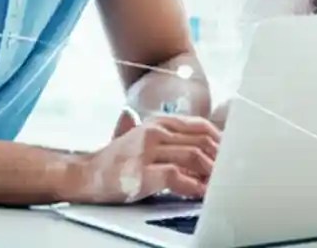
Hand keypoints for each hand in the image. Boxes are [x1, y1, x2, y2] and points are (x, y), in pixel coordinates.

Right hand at [65, 115, 220, 203]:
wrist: (84, 175)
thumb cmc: (117, 161)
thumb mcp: (145, 139)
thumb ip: (171, 139)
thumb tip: (206, 146)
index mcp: (160, 122)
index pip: (202, 126)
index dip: (221, 142)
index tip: (231, 157)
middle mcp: (155, 131)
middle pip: (202, 141)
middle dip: (220, 160)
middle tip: (230, 175)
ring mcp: (147, 150)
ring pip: (194, 156)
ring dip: (210, 173)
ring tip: (219, 186)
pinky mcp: (141, 172)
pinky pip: (177, 176)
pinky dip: (193, 186)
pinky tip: (199, 194)